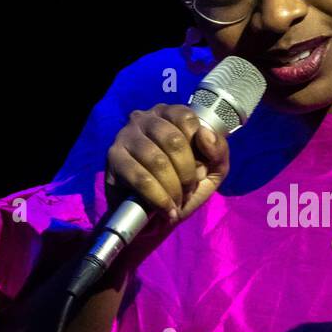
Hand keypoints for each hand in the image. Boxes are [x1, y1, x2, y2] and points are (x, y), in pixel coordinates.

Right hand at [106, 103, 229, 236]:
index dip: (200, 148)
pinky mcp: (113, 159)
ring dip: (173, 187)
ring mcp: (125, 136)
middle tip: (188, 191)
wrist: (155, 217)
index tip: (200, 169)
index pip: (187, 118)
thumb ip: (218, 150)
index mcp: (170, 114)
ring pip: (156, 160)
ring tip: (176, 201)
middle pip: (173, 140)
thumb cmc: (183, 186)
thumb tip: (204, 135)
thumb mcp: (212, 169)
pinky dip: (159, 198)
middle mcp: (145, 118)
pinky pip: (140, 178)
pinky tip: (165, 209)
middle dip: (187, 173)